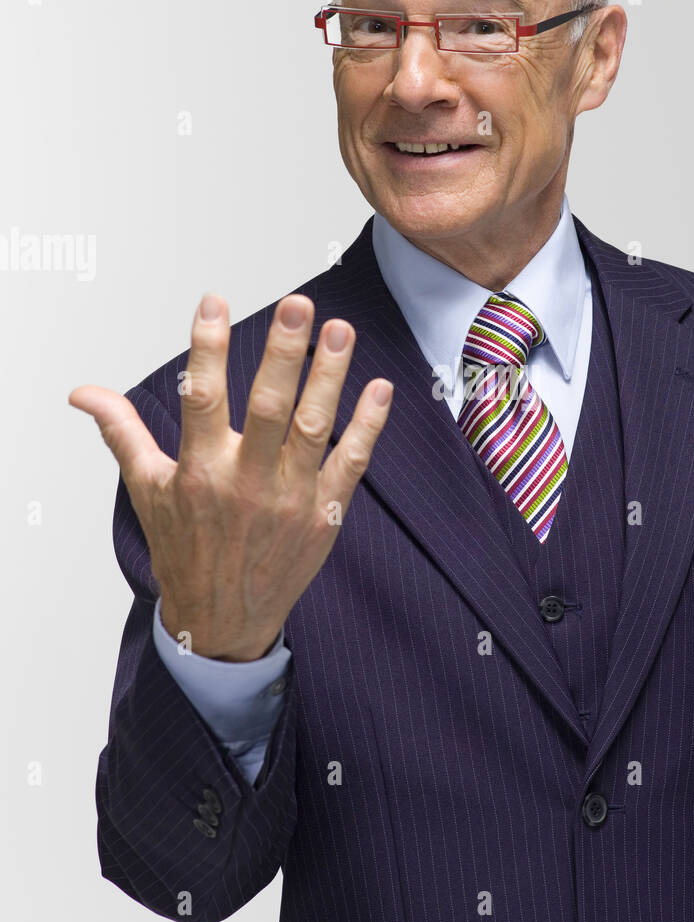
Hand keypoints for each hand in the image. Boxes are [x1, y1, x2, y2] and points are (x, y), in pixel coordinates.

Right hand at [69, 292, 392, 660]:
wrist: (224, 620)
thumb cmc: (185, 548)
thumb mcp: (147, 490)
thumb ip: (123, 432)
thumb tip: (84, 392)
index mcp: (199, 471)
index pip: (203, 399)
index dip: (207, 348)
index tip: (213, 301)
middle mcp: (246, 482)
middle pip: (269, 409)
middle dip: (285, 354)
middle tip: (299, 305)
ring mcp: (290, 499)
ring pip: (315, 429)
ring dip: (331, 377)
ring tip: (342, 329)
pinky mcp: (325, 514)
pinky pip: (352, 462)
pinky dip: (368, 426)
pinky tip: (381, 387)